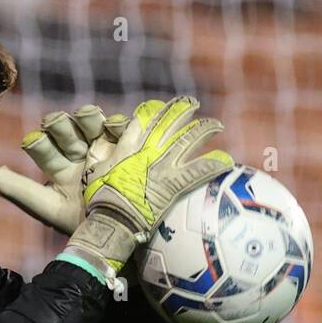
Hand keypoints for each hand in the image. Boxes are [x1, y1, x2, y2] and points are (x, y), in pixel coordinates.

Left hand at [0, 104, 130, 234]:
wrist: (129, 233)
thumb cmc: (87, 224)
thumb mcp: (52, 210)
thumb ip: (22, 192)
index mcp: (61, 171)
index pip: (45, 150)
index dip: (39, 143)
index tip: (33, 141)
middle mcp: (81, 157)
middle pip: (66, 132)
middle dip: (59, 124)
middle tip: (55, 122)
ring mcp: (105, 149)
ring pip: (91, 123)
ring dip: (86, 117)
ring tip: (87, 116)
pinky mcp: (129, 146)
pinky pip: (122, 128)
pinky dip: (117, 123)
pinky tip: (113, 126)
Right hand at [64, 96, 232, 280]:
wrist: (112, 219)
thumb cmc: (100, 202)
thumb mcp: (94, 176)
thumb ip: (102, 163)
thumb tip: (100, 160)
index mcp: (127, 148)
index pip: (143, 119)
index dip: (153, 110)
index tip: (160, 106)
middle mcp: (147, 151)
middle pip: (169, 121)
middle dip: (182, 110)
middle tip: (193, 103)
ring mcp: (163, 165)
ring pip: (188, 139)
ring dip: (204, 129)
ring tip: (216, 125)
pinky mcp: (174, 183)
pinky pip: (199, 170)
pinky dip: (213, 164)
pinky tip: (227, 161)